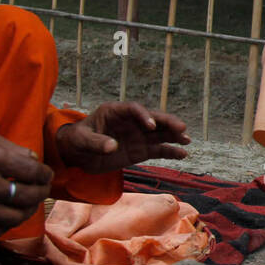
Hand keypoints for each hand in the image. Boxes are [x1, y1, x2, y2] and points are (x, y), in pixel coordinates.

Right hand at [0, 129, 53, 238]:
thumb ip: (12, 149)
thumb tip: (34, 162)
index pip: (33, 172)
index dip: (45, 175)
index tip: (45, 175)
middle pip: (28, 197)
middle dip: (41, 192)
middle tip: (41, 189)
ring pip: (16, 218)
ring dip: (27, 210)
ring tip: (27, 203)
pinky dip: (7, 224)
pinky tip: (7, 215)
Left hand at [55, 101, 189, 174]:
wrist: (78, 155)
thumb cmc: (77, 141)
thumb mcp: (82, 140)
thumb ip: (97, 143)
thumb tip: (112, 147)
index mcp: (116, 112)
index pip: (134, 109)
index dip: (143, 116)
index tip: (150, 126)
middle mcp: (131, 122)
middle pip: (153, 119)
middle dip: (167, 123)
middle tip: (182, 128)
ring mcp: (137, 136)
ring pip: (159, 134)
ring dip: (173, 136)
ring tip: (187, 140)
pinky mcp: (140, 151)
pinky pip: (157, 150)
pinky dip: (170, 152)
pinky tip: (182, 154)